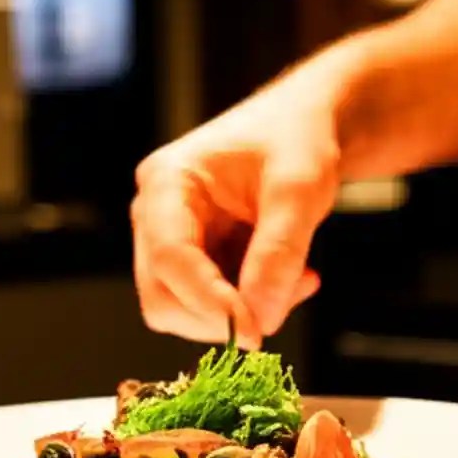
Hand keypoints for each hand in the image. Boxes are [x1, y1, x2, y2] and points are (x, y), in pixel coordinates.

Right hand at [130, 68, 342, 349]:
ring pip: (182, 311)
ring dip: (241, 314)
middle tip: (281, 304)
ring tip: (295, 280)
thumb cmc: (297, 139)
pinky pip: (207, 308)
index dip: (208, 302)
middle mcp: (154, 215)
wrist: (303, 128)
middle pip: (163, 296)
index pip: (169, 258)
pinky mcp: (191, 262)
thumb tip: (261, 318)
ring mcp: (168, 240)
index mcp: (167, 181)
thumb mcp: (301, 187)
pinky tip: (287, 279)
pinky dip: (250, 307)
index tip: (254, 330)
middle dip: (221, 316)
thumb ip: (280, 251)